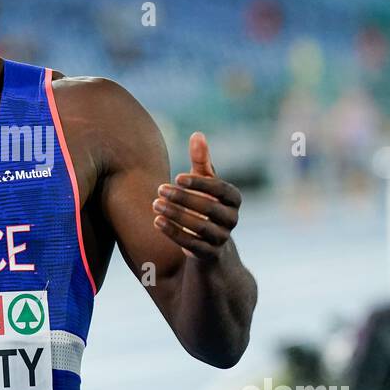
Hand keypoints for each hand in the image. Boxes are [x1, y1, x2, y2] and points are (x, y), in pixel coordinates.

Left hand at [151, 131, 241, 260]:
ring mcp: (222, 238)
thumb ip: (201, 161)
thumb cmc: (205, 205)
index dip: (200, 183)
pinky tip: (157, 222)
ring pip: (200, 227)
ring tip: (155, 205)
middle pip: (209, 208)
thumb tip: (197, 134)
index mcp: (233, 199)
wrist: (211, 246)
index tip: (177, 176)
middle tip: (159, 189)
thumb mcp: (204, 184)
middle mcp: (232, 219)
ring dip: (176, 216)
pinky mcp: (209, 255)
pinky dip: (174, 233)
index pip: (221, 189)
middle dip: (183, 198)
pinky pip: (192, 245)